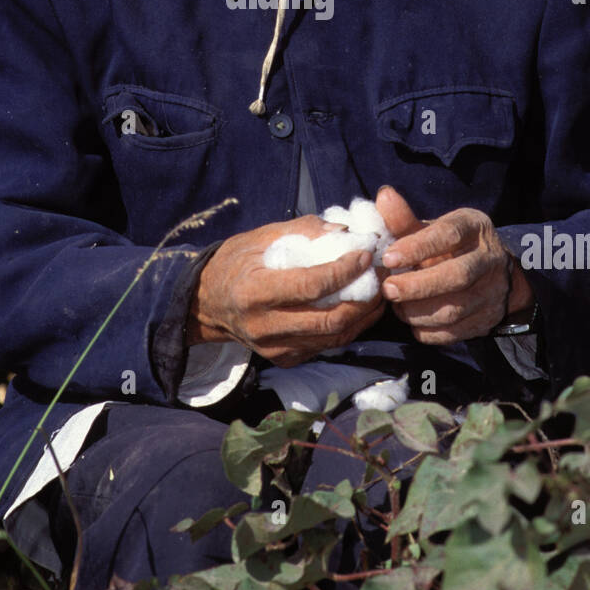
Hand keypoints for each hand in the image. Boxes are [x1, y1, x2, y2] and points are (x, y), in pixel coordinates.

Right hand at [186, 215, 384, 366]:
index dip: (345, 270)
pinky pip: (325, 346)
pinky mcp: (284, 358)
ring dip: (363, 315)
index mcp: (255, 291)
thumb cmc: (235, 262)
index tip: (365, 254)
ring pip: (333, 338)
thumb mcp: (260, 236)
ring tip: (380, 291)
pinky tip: (361, 308)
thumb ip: (302, 230)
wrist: (207, 303)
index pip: (311, 286)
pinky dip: (349, 328)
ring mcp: (274, 347)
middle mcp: (264, 326)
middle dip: (364, 297)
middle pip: (329, 319)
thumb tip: (344, 230)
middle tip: (381, 275)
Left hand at [374, 187, 533, 343]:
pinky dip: (428, 330)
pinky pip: (455, 332)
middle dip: (417, 286)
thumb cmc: (448, 246)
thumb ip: (404, 219)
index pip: (449, 234)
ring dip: (418, 311)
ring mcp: (492, 292)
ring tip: (397, 305)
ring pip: (455, 308)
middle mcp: (489, 258)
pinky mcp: (488, 319)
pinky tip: (412, 320)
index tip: (388, 257)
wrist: (490, 274)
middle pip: (457, 276)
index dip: (418, 246)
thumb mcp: (430, 228)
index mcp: (474, 227)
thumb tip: (383, 195)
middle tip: (387, 289)